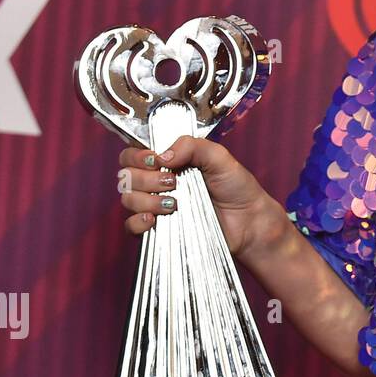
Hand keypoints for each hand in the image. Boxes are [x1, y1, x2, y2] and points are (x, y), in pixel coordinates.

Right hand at [116, 136, 283, 261]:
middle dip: (145, 178)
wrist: (249, 222)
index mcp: (168, 163)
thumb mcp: (220, 157)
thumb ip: (193, 146)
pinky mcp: (159, 230)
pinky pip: (131, 227)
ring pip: (128, 200)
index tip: (154, 160)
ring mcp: (156, 207)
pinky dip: (138, 222)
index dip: (136, 156)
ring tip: (174, 203)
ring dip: (146, 199)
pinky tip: (155, 219)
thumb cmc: (237, 188)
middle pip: (126, 176)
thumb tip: (162, 155)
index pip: (133, 155)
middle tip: (173, 182)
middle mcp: (157, 183)